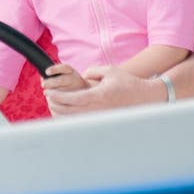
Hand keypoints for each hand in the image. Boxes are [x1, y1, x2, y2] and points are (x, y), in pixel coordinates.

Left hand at [45, 64, 164, 116]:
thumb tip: (81, 75)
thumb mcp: (109, 70)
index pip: (73, 99)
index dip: (58, 97)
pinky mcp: (103, 121)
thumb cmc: (127, 83)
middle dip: (56, 105)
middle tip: (48, 98)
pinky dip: (72, 120)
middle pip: (70, 112)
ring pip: (76, 120)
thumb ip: (92, 71)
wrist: (145, 98)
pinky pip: (84, 123)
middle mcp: (99, 109)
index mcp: (98, 96)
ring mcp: (101, 117)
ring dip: (62, 114)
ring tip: (54, 106)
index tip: (49, 93)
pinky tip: (66, 115)